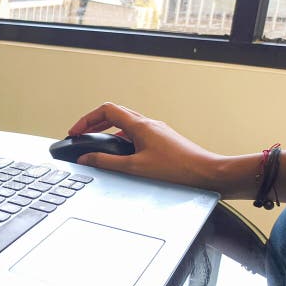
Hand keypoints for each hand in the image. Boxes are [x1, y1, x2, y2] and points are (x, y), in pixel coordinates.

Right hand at [67, 103, 221, 190]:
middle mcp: (149, 124)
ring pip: (126, 123)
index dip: (87, 119)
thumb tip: (87, 159)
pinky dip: (122, 139)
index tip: (76, 131)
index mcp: (140, 125)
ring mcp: (157, 132)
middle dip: (95, 123)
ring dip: (108, 130)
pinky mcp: (163, 142)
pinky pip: (136, 134)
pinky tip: (121, 155)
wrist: (209, 175)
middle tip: (82, 136)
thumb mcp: (135, 168)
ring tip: (97, 144)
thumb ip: (107, 163)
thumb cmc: (179, 171)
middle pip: (115, 114)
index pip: (106, 110)